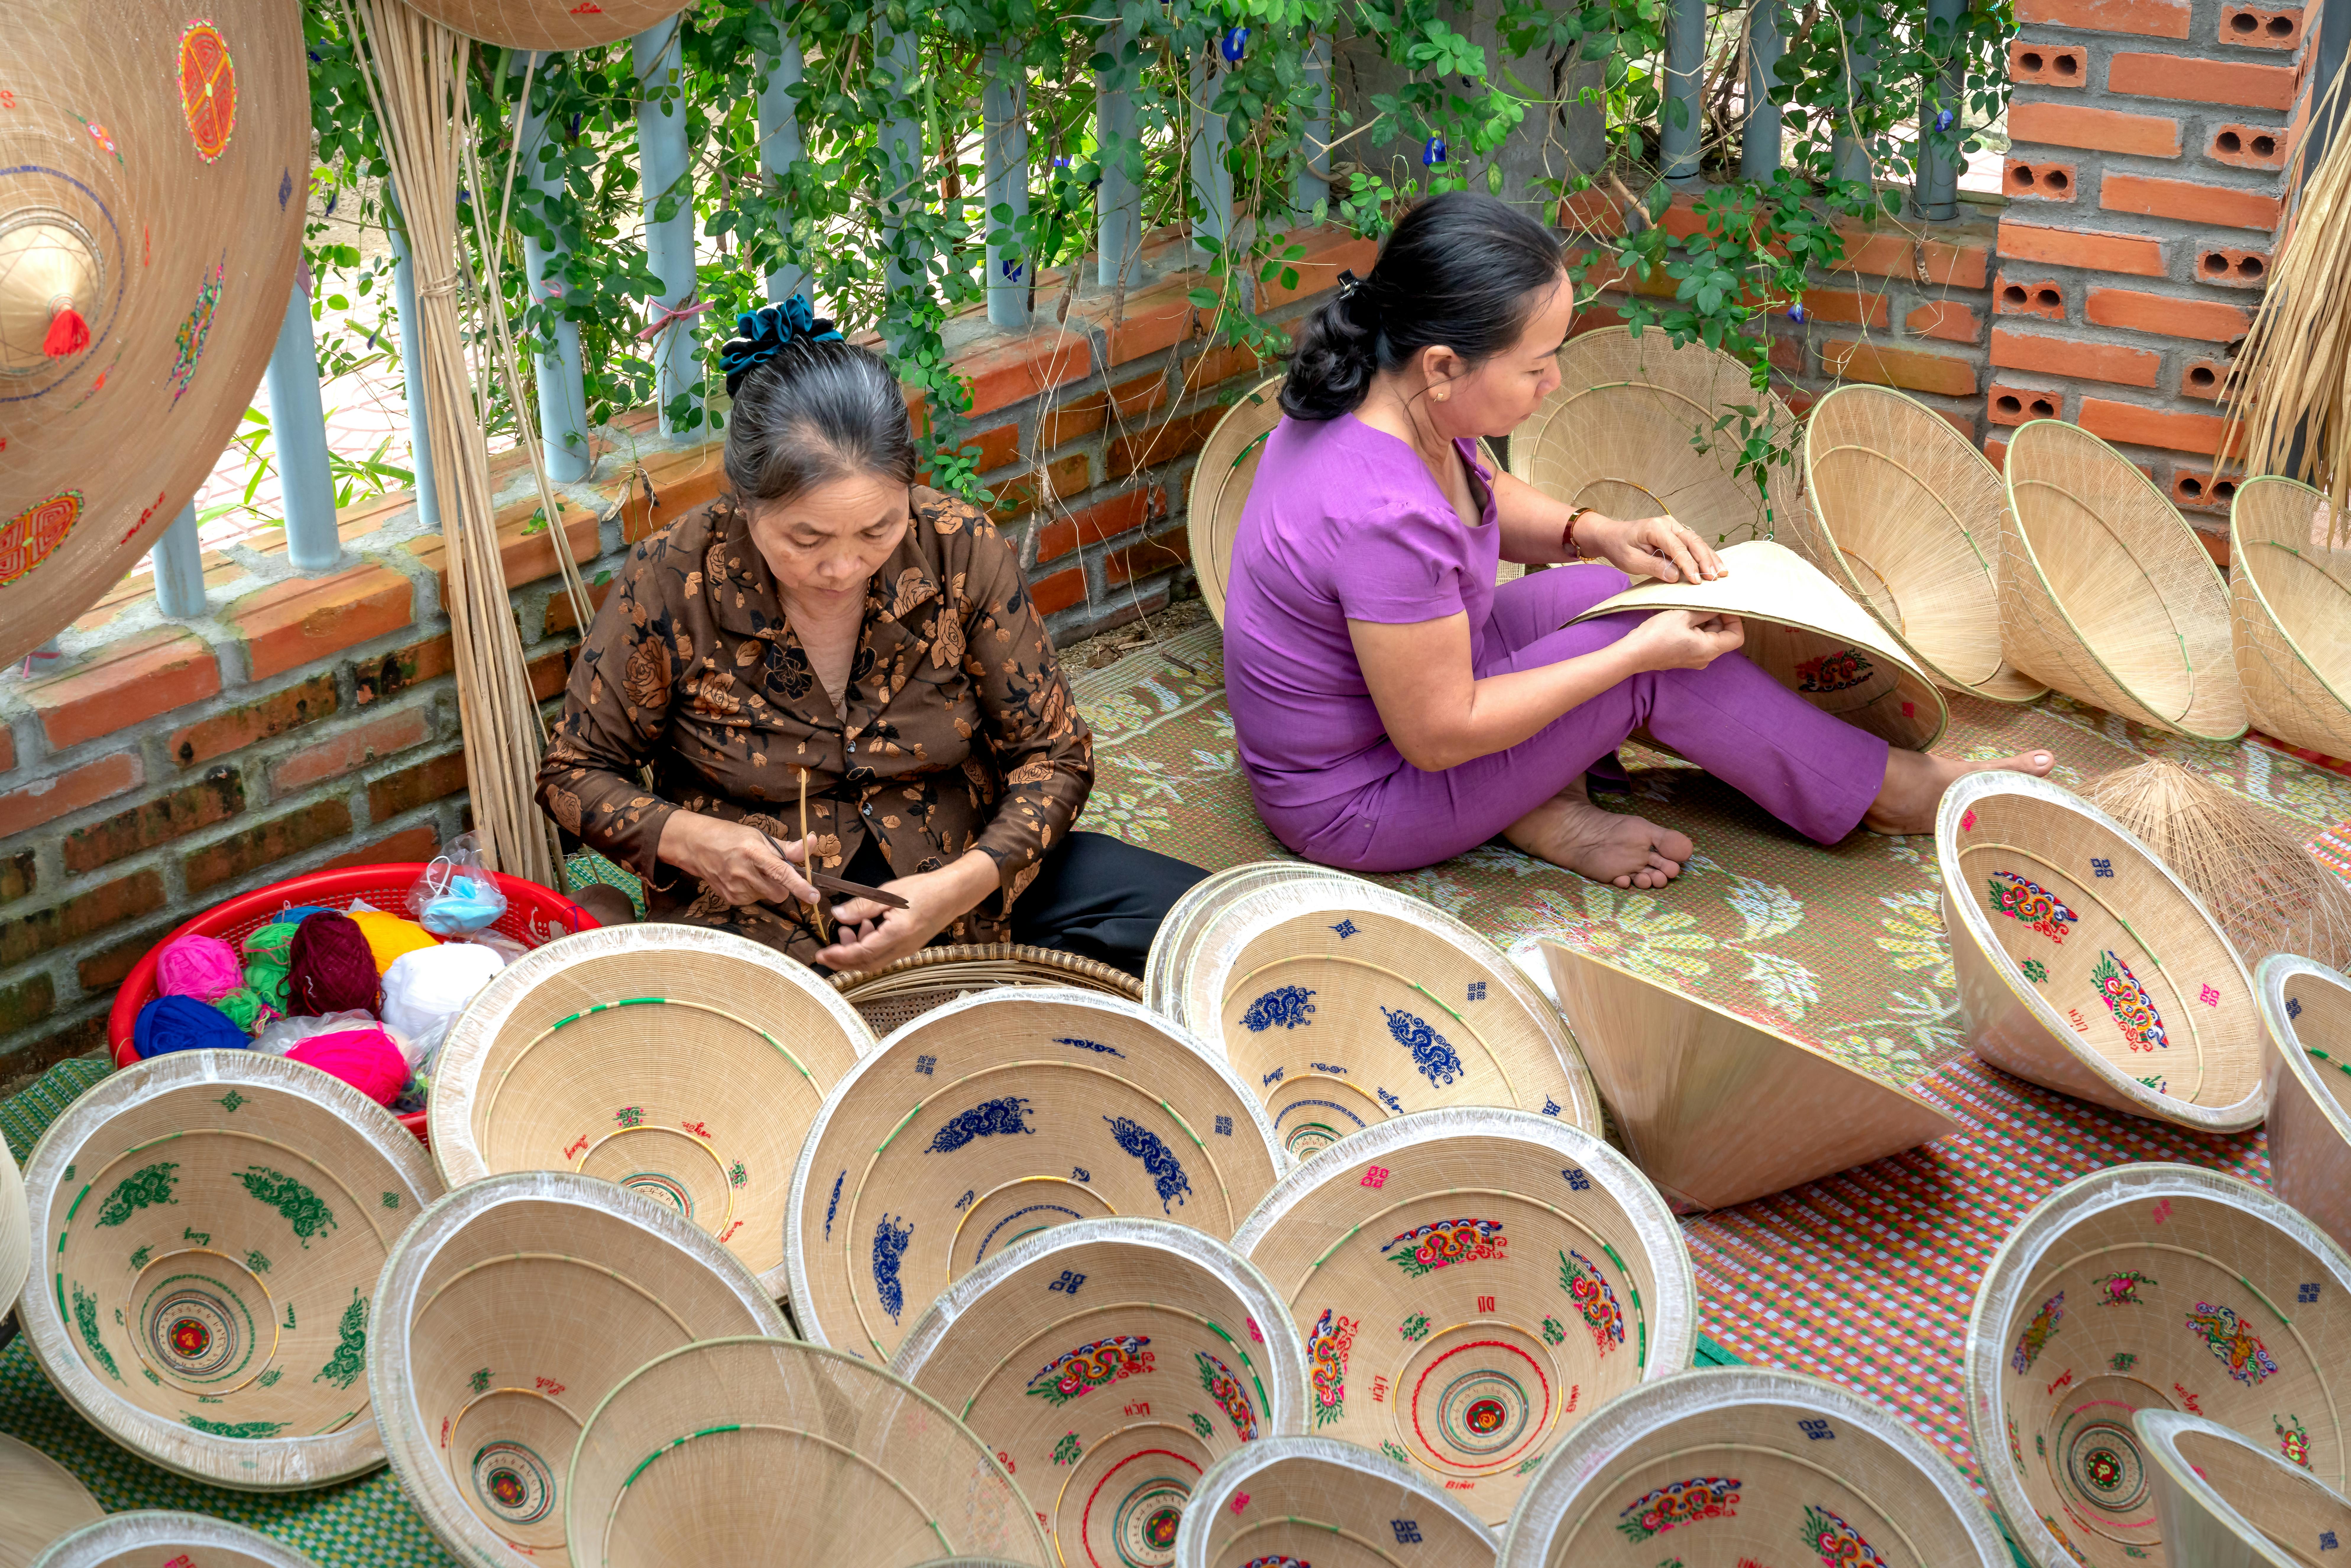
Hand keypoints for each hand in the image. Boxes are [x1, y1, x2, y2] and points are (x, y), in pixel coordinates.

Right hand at [657, 811, 819, 908]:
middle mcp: (743, 873)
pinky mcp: (730, 899)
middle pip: (779, 892)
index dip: (799, 886)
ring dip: (768, 886)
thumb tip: (813, 842)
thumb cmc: (730, 837)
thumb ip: (787, 847)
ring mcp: (735, 889)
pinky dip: (755, 890)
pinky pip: (754, 899)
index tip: (814, 896)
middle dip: (783, 885)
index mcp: (753, 852)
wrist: (695, 846)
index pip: (781, 872)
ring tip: (752, 870)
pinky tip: (743, 878)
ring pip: (768, 897)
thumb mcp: (759, 836)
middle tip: (772, 869)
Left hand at [816, 853, 998, 971]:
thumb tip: (837, 915)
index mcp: (897, 934)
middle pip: (866, 965)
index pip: (862, 953)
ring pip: (874, 961)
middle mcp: (902, 948)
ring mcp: (906, 950)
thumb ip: (861, 906)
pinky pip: (883, 955)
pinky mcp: (908, 947)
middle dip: (842, 961)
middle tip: (825, 952)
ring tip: (848, 929)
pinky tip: (866, 927)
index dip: (840, 956)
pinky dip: (868, 947)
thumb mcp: (888, 893)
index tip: (822, 954)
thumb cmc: (923, 889)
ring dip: (855, 951)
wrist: (952, 894)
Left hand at [1582, 512, 1725, 583]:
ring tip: (1722, 573)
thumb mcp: (1630, 561)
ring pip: (1697, 542)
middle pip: (1693, 542)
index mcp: (1655, 528)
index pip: (1677, 548)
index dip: (1689, 565)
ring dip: (1710, 558)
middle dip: (1705, 560)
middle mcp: (1668, 524)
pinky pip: (1693, 544)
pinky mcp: (1676, 534)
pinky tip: (1715, 566)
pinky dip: (1704, 555)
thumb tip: (1676, 576)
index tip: (1696, 581)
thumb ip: (1653, 567)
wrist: (1612, 535)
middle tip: (1715, 578)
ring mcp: (1674, 527)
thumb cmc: (1619, 547)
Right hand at [1622, 609, 1743, 671]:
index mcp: (1709, 649)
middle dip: (1718, 617)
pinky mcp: (1685, 656)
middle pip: (1723, 636)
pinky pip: (1698, 641)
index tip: (1725, 606)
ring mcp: (1695, 658)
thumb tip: (1718, 605)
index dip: (1734, 619)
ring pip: (1709, 637)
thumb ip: (1705, 611)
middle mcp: (1705, 658)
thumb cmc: (1656, 636)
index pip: (1736, 637)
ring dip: (1705, 621)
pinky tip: (1685, 616)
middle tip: (1708, 600)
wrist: (1633, 653)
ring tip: (1694, 606)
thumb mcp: (1683, 615)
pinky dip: (1696, 628)